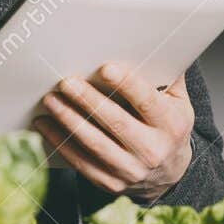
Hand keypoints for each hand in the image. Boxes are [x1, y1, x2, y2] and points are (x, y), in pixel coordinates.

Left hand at [31, 63, 194, 201]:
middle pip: (117, 123)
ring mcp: (132, 170)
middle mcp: (153, 150)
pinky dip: (60, 142)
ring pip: (95, 144)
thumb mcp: (177, 102)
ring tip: (51, 100)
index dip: (128, 84)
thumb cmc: (168, 126)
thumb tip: (155, 40)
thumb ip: (166, 75)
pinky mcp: (111, 183)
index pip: (147, 102)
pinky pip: (81, 162)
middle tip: (66, 82)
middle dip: (88, 101)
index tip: (106, 68)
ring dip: (69, 121)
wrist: (170, 173)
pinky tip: (45, 125)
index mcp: (171, 125)